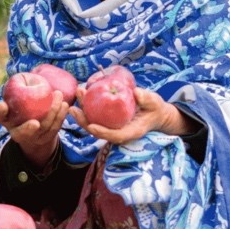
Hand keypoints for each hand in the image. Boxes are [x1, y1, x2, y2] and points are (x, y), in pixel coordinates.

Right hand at [0, 91, 68, 169]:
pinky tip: (64, 105)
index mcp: (6, 119)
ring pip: (43, 129)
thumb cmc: (24, 104)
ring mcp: (32, 138)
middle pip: (21, 133)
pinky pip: (55, 128)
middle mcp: (16, 132)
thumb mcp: (18, 95)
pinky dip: (60, 117)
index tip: (3, 105)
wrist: (34, 125)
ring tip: (58, 97)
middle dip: (27, 129)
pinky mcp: (46, 139)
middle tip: (35, 123)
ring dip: (52, 114)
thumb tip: (26, 76)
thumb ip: (20, 86)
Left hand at [71, 87, 194, 144]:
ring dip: (83, 110)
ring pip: (93, 122)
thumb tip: (136, 93)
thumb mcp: (155, 103)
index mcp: (131, 132)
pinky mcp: (109, 119)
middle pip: (98, 131)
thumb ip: (147, 99)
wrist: (155, 113)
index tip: (91, 126)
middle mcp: (118, 131)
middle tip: (73, 108)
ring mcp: (112, 126)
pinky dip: (88, 105)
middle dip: (84, 121)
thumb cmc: (155, 108)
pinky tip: (82, 93)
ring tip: (78, 93)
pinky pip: (95, 115)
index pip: (114, 136)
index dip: (102, 132)